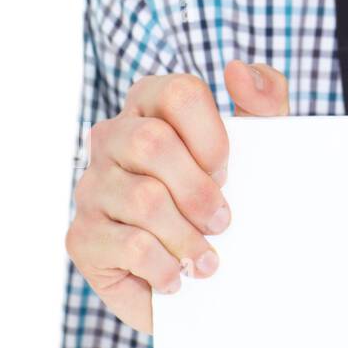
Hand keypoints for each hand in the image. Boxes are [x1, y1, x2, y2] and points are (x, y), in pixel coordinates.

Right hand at [64, 59, 289, 332]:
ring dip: (188, 236)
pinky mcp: (82, 237)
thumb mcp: (263, 137)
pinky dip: (166, 266)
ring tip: (209, 258)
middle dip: (199, 189)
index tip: (226, 170)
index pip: (178, 93)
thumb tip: (236, 71)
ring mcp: (91, 186)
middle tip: (223, 220)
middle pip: (152, 143)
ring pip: (144, 200)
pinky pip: (130, 246)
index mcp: (150, 103)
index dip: (211, 135)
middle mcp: (111, 138)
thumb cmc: (231, 186)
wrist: (207, 267)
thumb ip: (265, 94)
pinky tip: (178, 276)